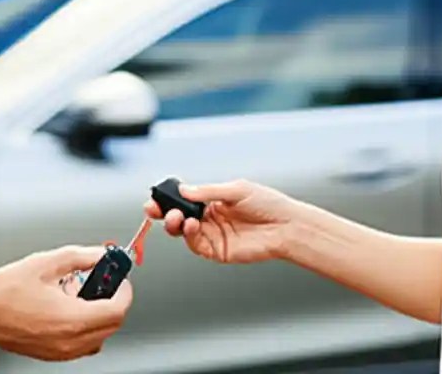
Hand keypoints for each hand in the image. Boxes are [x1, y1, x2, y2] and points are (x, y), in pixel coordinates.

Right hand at [0, 245, 131, 360]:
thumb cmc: (6, 289)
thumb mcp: (50, 262)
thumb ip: (83, 257)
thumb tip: (102, 255)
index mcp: (73, 319)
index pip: (118, 310)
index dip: (124, 292)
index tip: (121, 279)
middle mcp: (69, 341)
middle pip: (111, 325)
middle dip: (112, 302)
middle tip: (104, 283)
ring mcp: (60, 352)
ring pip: (97, 337)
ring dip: (98, 315)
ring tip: (79, 294)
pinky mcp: (50, 354)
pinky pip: (80, 345)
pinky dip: (83, 327)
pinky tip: (65, 307)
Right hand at [143, 179, 297, 264]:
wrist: (287, 226)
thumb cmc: (268, 204)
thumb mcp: (236, 190)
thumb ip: (207, 191)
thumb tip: (183, 190)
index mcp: (214, 201)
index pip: (184, 200)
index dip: (169, 200)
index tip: (155, 197)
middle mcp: (211, 218)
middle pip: (179, 217)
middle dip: (164, 213)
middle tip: (154, 209)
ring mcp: (214, 235)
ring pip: (184, 232)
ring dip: (175, 224)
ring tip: (177, 217)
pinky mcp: (218, 251)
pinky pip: (196, 245)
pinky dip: (189, 236)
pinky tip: (192, 225)